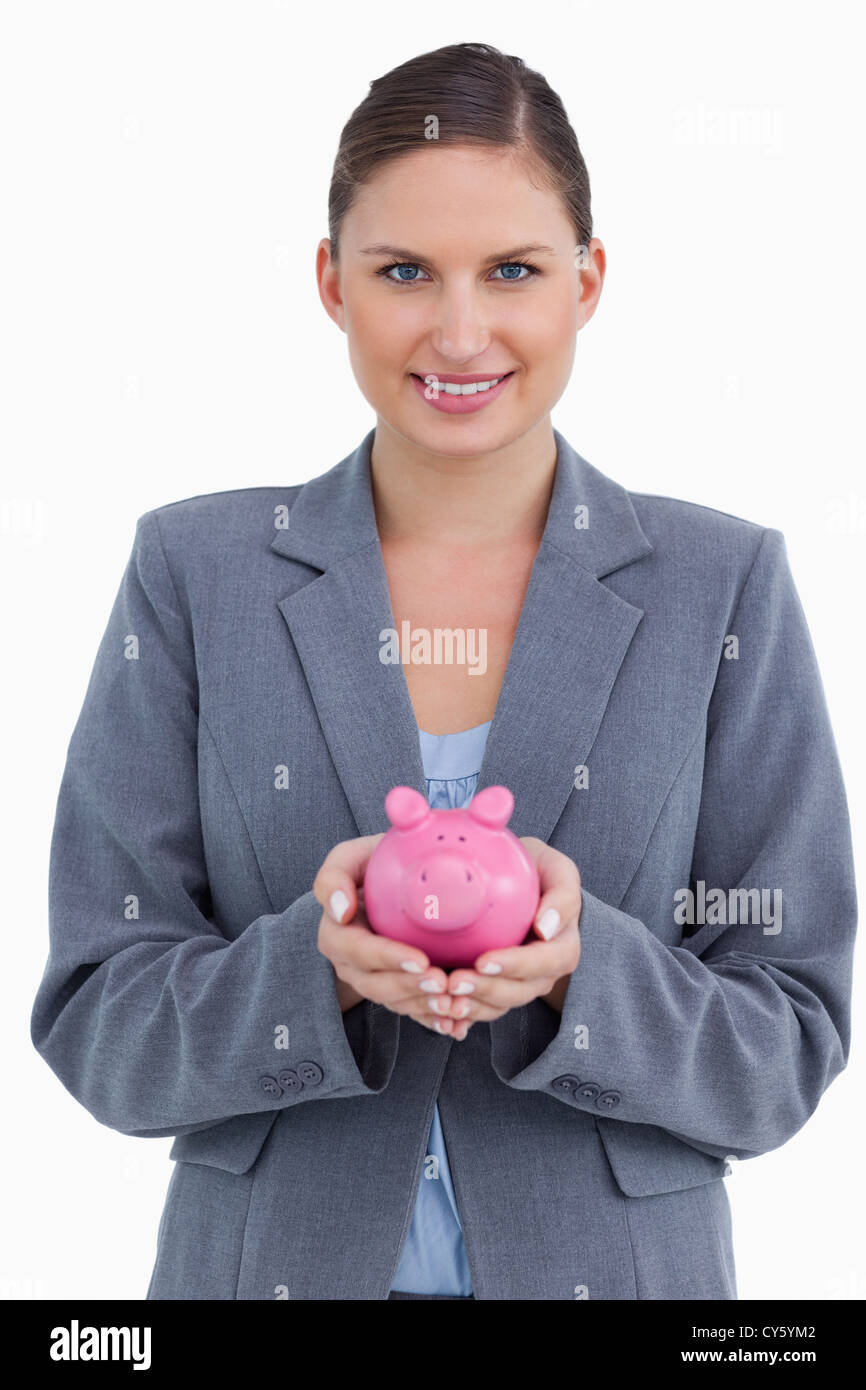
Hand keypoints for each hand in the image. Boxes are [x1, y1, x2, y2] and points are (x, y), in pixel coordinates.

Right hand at [313, 834, 463, 1036]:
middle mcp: (350, 965)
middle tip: (444, 984)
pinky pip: (412, 1012)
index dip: (388, 959)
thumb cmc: (373, 864)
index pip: (359, 952)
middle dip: (411, 987)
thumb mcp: (350, 858)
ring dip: (424, 1007)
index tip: (421, 959)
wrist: (390, 882)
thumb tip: (340, 909)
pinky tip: (458, 1024)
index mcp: (337, 934)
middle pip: (377, 986)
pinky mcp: (396, 991)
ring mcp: (373, 982)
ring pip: (396, 1003)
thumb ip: (335, 874)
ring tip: (454, 1004)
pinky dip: (434, 1020)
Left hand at [432, 837, 581, 1038]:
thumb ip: (562, 895)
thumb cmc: (538, 872)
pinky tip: (440, 1011)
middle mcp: (543, 973)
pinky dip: (461, 1014)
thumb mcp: (558, 871)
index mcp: (562, 947)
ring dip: (470, 1005)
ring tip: (443, 997)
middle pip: (518, 992)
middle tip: (454, 982)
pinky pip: (481, 1008)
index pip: (544, 963)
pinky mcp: (495, 989)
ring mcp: (519, 985)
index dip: (515, 966)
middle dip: (485, 990)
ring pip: (498, 1005)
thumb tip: (546, 927)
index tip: (483, 961)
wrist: (517, 879)